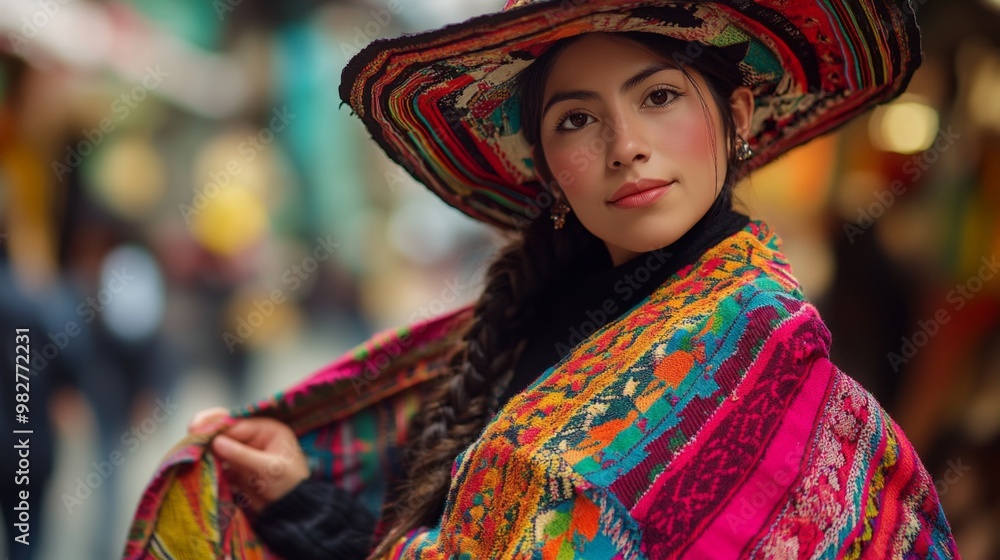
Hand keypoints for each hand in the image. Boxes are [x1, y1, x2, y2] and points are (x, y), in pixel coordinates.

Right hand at [188, 407, 309, 512]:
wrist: (292, 511)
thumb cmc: (289, 484)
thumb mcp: (269, 468)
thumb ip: (242, 455)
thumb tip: (215, 442)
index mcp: (267, 429)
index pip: (236, 424)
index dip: (216, 426)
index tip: (196, 429)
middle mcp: (254, 438)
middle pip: (225, 431)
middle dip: (207, 434)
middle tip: (189, 434)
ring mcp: (243, 453)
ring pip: (218, 447)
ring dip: (204, 450)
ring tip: (189, 452)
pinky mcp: (236, 469)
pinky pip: (217, 463)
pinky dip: (207, 465)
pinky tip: (196, 466)